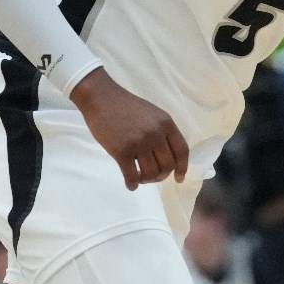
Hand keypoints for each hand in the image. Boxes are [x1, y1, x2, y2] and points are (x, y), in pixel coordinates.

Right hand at [70, 68, 189, 190]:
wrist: (101, 99)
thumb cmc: (126, 107)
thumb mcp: (153, 114)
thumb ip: (162, 131)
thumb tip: (169, 157)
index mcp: (166, 123)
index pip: (182, 151)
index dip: (182, 168)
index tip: (178, 179)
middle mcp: (155, 134)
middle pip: (167, 166)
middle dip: (161, 176)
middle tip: (151, 176)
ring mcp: (139, 143)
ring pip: (151, 173)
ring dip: (146, 180)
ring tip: (139, 176)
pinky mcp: (122, 151)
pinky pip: (132, 176)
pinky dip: (133, 184)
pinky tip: (130, 184)